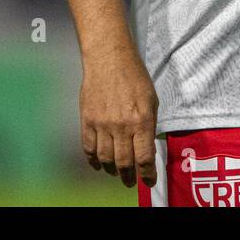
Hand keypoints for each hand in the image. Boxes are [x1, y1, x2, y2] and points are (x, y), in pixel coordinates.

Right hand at [79, 48, 159, 187]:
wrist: (109, 58)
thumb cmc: (134, 76)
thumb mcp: (151, 100)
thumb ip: (149, 125)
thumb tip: (147, 147)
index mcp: (142, 120)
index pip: (144, 158)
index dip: (147, 175)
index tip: (148, 181)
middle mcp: (122, 126)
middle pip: (124, 163)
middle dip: (129, 177)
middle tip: (130, 181)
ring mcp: (103, 124)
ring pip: (106, 159)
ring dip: (112, 170)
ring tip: (116, 173)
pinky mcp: (87, 120)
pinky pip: (89, 148)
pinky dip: (93, 160)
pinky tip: (99, 164)